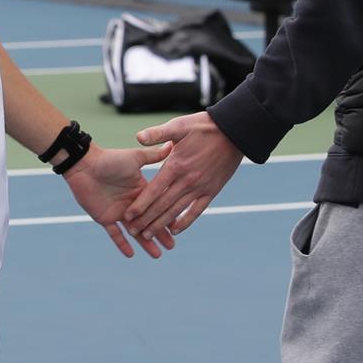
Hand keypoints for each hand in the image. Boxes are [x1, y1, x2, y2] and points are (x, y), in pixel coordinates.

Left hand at [64, 145, 175, 257]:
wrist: (85, 165)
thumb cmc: (110, 159)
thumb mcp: (135, 158)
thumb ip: (153, 156)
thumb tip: (171, 146)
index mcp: (141, 190)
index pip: (157, 206)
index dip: (167, 217)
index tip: (177, 227)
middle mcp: (131, 203)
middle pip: (148, 221)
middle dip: (160, 233)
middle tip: (171, 247)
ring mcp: (118, 212)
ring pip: (134, 231)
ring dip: (145, 243)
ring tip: (157, 255)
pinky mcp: (105, 218)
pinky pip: (114, 234)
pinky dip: (122, 244)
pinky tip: (131, 254)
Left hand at [124, 112, 243, 237]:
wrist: (234, 132)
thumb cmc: (203, 126)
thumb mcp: (178, 126)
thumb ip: (157, 134)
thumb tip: (138, 137)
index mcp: (175, 165)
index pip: (153, 190)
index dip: (140, 205)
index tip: (128, 216)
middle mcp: (186, 180)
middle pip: (162, 205)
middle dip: (146, 219)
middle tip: (132, 231)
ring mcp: (200, 187)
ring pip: (176, 211)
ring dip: (161, 224)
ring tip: (148, 236)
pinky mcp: (211, 191)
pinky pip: (197, 211)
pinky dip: (185, 221)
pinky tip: (175, 230)